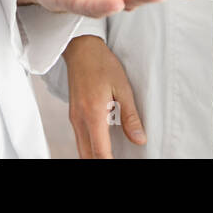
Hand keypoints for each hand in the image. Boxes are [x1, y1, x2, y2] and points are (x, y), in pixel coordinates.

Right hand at [64, 35, 144, 158]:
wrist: (81, 48)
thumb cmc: (101, 63)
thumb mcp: (123, 88)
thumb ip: (131, 116)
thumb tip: (139, 138)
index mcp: (93, 114)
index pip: (100, 152)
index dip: (110, 163)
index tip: (121, 164)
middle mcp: (80, 119)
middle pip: (87, 156)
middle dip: (100, 162)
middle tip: (116, 159)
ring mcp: (74, 117)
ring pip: (81, 149)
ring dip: (94, 156)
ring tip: (110, 156)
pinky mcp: (73, 113)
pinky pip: (79, 138)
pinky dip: (89, 147)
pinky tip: (101, 145)